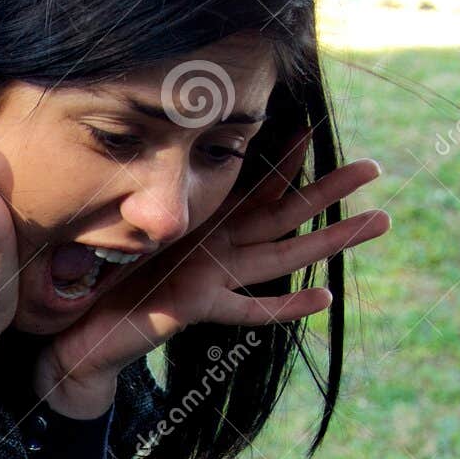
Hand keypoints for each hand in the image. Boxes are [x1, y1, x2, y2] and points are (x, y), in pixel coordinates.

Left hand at [33, 130, 390, 412]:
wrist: (80, 332)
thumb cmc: (97, 279)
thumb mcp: (124, 222)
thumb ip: (147, 194)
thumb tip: (149, 137)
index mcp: (203, 226)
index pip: (253, 187)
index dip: (284, 161)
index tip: (313, 126)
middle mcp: (216, 251)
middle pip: (284, 216)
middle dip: (329, 193)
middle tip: (375, 168)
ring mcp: (213, 279)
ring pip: (282, 254)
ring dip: (329, 240)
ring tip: (379, 221)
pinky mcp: (199, 306)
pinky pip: (249, 308)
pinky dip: (286, 305)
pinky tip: (324, 297)